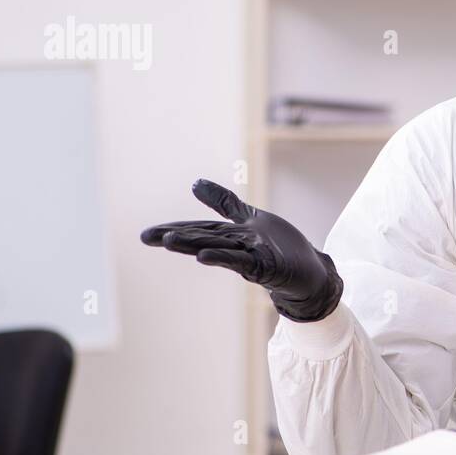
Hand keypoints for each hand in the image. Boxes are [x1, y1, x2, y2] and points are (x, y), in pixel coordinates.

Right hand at [141, 179, 342, 321]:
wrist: (310, 270)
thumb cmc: (279, 246)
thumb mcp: (249, 218)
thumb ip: (223, 203)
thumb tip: (195, 184)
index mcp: (229, 235)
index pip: (196, 229)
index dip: (172, 230)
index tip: (145, 234)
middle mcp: (235, 246)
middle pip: (201, 238)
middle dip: (175, 237)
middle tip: (146, 237)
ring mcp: (249, 257)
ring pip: (217, 248)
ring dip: (193, 245)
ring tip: (169, 242)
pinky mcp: (265, 266)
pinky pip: (241, 261)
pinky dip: (223, 257)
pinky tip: (204, 256)